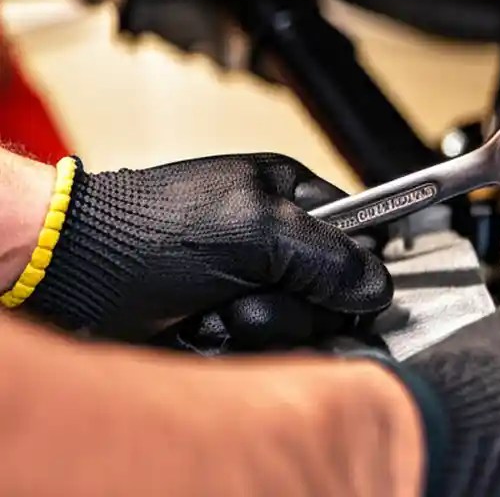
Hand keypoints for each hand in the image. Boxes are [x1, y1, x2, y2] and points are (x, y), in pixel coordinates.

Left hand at [22, 154, 391, 339]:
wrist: (73, 272)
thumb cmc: (150, 230)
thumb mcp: (257, 230)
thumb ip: (331, 257)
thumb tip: (378, 287)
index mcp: (289, 196)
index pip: (358, 233)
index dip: (355, 266)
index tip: (346, 288)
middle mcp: (274, 240)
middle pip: (331, 294)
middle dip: (292, 305)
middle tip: (251, 291)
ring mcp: (248, 284)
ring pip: (295, 329)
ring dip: (255, 328)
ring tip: (213, 310)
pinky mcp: (223, 323)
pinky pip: (257, 352)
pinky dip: (226, 346)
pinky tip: (196, 327)